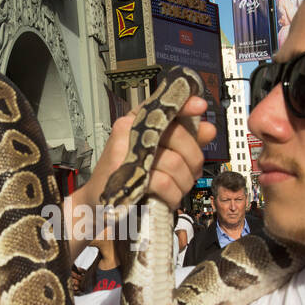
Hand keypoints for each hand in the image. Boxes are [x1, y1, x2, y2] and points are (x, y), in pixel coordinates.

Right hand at [65, 96, 212, 262]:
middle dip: (193, 159)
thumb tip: (208, 129)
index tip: (200, 106)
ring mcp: (124, 151)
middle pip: (177, 135)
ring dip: (184, 181)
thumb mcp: (155, 154)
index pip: (162, 103)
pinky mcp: (125, 175)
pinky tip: (170, 198)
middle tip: (192, 172)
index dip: (184, 104)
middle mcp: (128, 130)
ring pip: (174, 162)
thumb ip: (182, 141)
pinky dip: (173, 194)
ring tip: (179, 188)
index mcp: (135, 120)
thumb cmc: (127, 175)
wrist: (96, 200)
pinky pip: (163, 181)